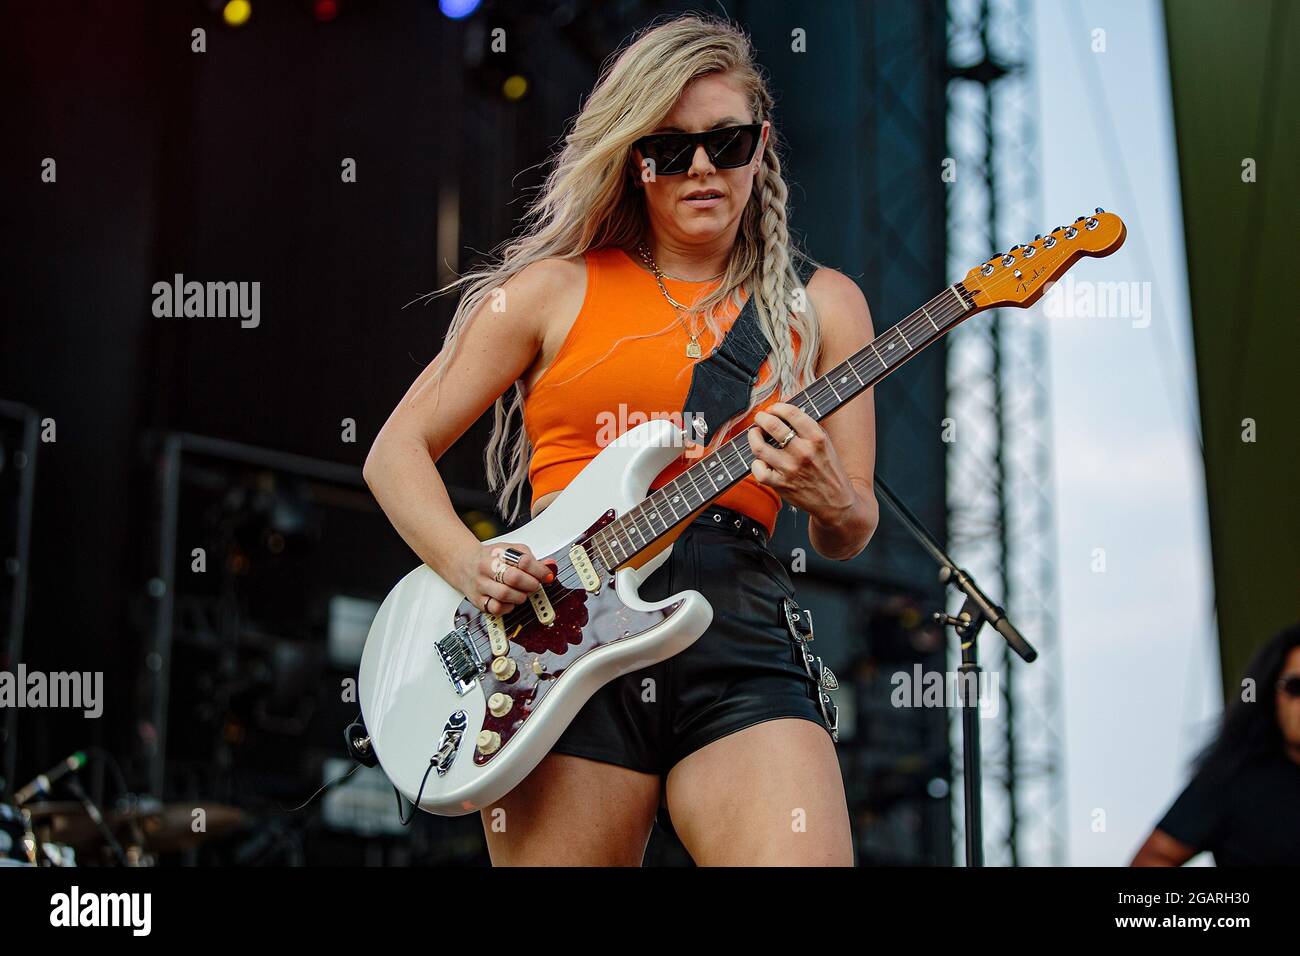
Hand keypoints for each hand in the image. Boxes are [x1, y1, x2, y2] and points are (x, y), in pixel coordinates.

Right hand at [454, 541, 554, 616]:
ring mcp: (481, 584)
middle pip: (514, 578)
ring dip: (521, 596)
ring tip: (523, 593)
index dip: (540, 570)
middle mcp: (487, 568)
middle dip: (531, 584)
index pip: (523, 560)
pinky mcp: (478, 600)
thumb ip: (531, 559)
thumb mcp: (510, 551)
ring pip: (505, 594)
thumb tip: (550, 566)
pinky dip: (508, 607)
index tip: (548, 575)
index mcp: (498, 553)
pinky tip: (510, 601)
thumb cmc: (490, 557)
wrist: (463, 563)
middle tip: (535, 585)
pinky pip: (495, 608)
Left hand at [746, 402, 856, 522]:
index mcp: (817, 438)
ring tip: (755, 435)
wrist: (836, 502)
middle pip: (772, 426)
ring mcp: (791, 469)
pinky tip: (760, 460)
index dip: (778, 407)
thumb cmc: (829, 470)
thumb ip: (807, 425)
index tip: (774, 409)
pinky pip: (758, 471)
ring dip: (753, 437)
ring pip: (760, 447)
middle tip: (760, 418)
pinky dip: (755, 464)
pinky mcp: (781, 485)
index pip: (792, 413)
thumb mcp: (825, 443)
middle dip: (762, 418)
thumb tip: (784, 406)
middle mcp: (803, 452)